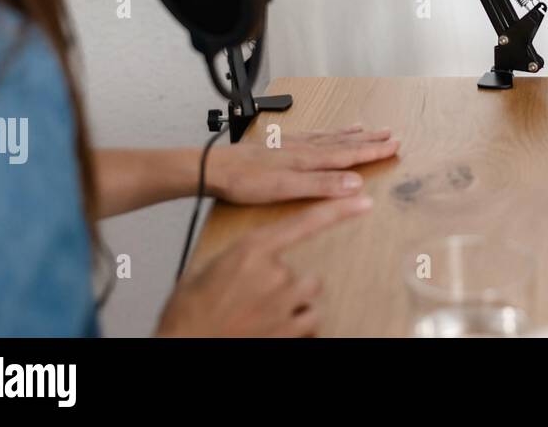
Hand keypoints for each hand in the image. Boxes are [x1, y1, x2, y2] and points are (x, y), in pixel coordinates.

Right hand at [156, 195, 369, 336]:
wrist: (183, 345)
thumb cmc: (188, 312)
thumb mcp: (206, 270)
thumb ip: (241, 257)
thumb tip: (256, 257)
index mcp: (251, 250)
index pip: (304, 224)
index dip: (337, 211)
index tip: (364, 202)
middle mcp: (274, 273)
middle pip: (305, 273)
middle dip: (288, 287)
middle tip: (256, 301)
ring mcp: (284, 303)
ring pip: (308, 297)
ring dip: (293, 306)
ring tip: (261, 317)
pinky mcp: (289, 331)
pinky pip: (309, 321)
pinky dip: (296, 326)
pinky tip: (270, 328)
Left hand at [206, 125, 399, 205]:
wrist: (215, 168)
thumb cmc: (247, 182)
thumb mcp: (286, 189)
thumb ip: (321, 186)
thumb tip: (355, 184)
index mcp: (310, 160)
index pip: (349, 155)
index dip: (373, 151)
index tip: (395, 145)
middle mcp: (305, 149)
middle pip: (344, 143)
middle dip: (369, 140)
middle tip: (391, 134)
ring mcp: (293, 145)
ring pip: (330, 137)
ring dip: (351, 134)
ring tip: (367, 127)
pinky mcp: (280, 146)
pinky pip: (313, 136)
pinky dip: (327, 133)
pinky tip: (326, 133)